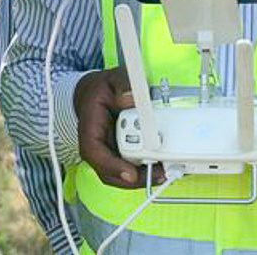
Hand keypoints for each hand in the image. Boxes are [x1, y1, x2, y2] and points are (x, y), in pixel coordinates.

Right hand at [73, 67, 161, 188]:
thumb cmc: (100, 91)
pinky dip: (146, 171)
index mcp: (89, 128)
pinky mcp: (119, 154)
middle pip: (111, 171)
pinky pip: (131, 168)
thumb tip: (131, 96)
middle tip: (161, 173)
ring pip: (121, 175)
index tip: (131, 174)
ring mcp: (108, 153)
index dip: (112, 166)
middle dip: (136, 177)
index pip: (94, 152)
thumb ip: (121, 85)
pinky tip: (163, 167)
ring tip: (167, 172)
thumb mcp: (110, 80)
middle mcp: (97, 147)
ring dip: (144, 177)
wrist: (93, 95)